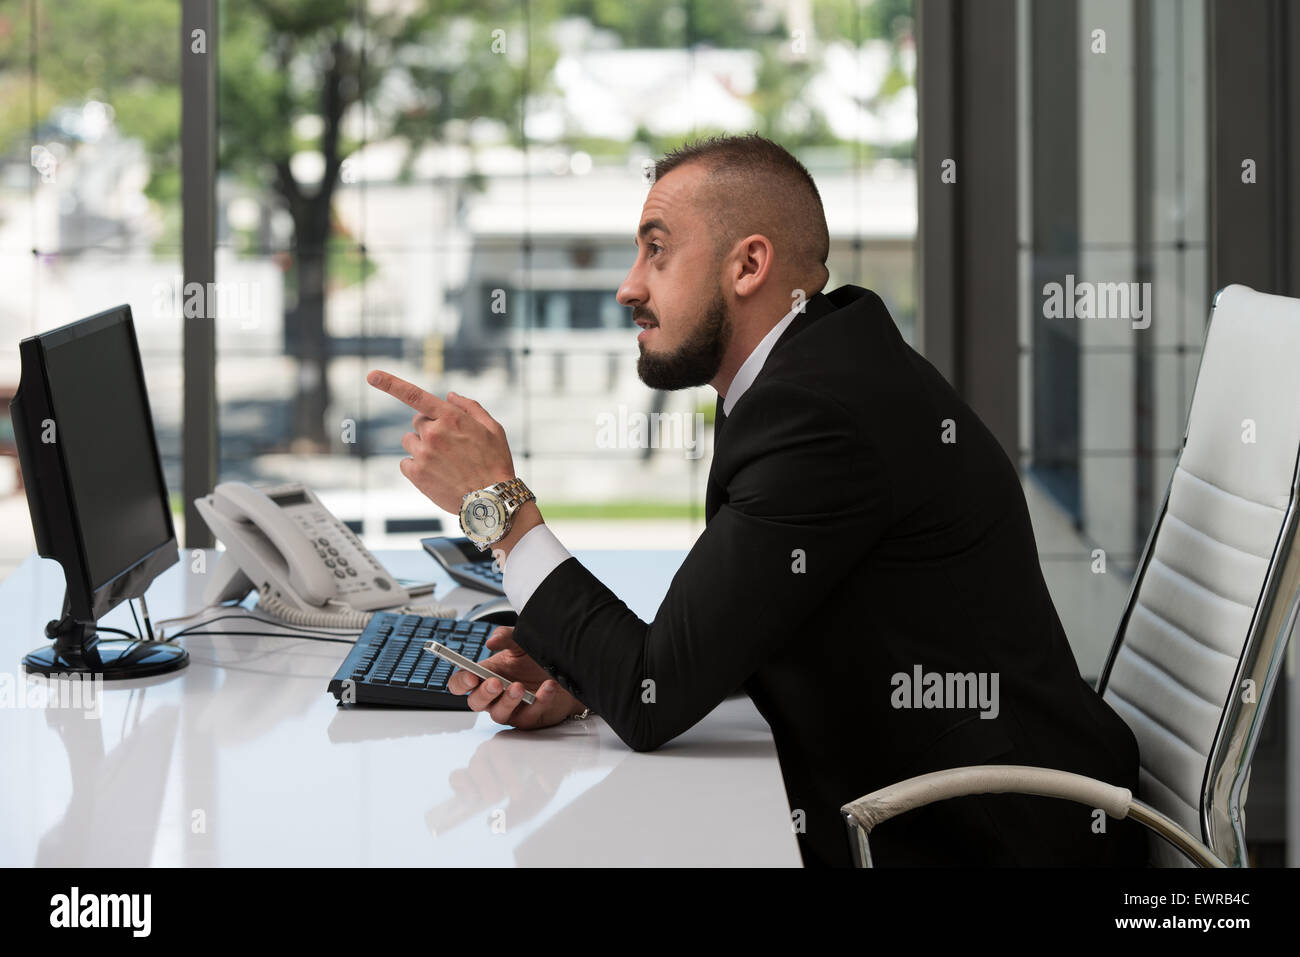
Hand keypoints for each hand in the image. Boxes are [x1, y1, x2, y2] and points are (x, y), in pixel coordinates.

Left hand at [366, 369, 514, 513]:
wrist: (491, 500)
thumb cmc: (495, 463)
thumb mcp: (493, 429)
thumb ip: (470, 407)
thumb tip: (449, 395)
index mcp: (451, 417)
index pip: (415, 395)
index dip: (390, 383)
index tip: (372, 375)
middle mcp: (433, 433)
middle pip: (417, 422)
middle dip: (429, 429)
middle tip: (449, 446)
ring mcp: (423, 454)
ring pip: (410, 442)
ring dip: (422, 447)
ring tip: (444, 463)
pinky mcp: (416, 474)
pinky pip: (405, 463)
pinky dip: (416, 467)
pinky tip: (435, 474)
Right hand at [447, 626, 587, 728]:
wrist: (564, 673)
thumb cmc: (535, 661)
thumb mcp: (520, 643)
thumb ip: (506, 637)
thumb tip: (491, 642)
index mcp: (486, 675)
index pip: (461, 684)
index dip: (461, 683)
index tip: (470, 677)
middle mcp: (495, 696)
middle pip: (476, 702)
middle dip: (484, 693)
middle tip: (496, 683)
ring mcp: (510, 709)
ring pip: (499, 713)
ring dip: (508, 700)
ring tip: (519, 687)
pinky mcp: (528, 719)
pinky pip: (529, 715)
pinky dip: (539, 701)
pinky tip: (547, 687)